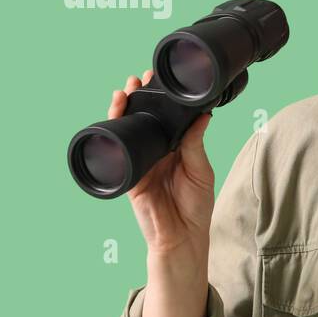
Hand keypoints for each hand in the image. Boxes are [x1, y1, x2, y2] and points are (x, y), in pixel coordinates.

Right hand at [108, 69, 215, 257]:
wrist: (181, 236)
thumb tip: (204, 116)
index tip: (158, 81)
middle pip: (144, 119)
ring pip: (128, 130)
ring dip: (123, 110)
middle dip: (138, 98)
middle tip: (138, 80)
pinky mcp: (129, 174)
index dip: (161, 100)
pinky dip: (114, 133)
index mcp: (177, 148)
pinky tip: (114, 117)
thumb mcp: (201, 171)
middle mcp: (157, 151)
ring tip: (124, 92)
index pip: (166, 118)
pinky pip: (118, 150)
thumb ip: (196, 144)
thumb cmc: (196, 207)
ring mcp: (141, 161)